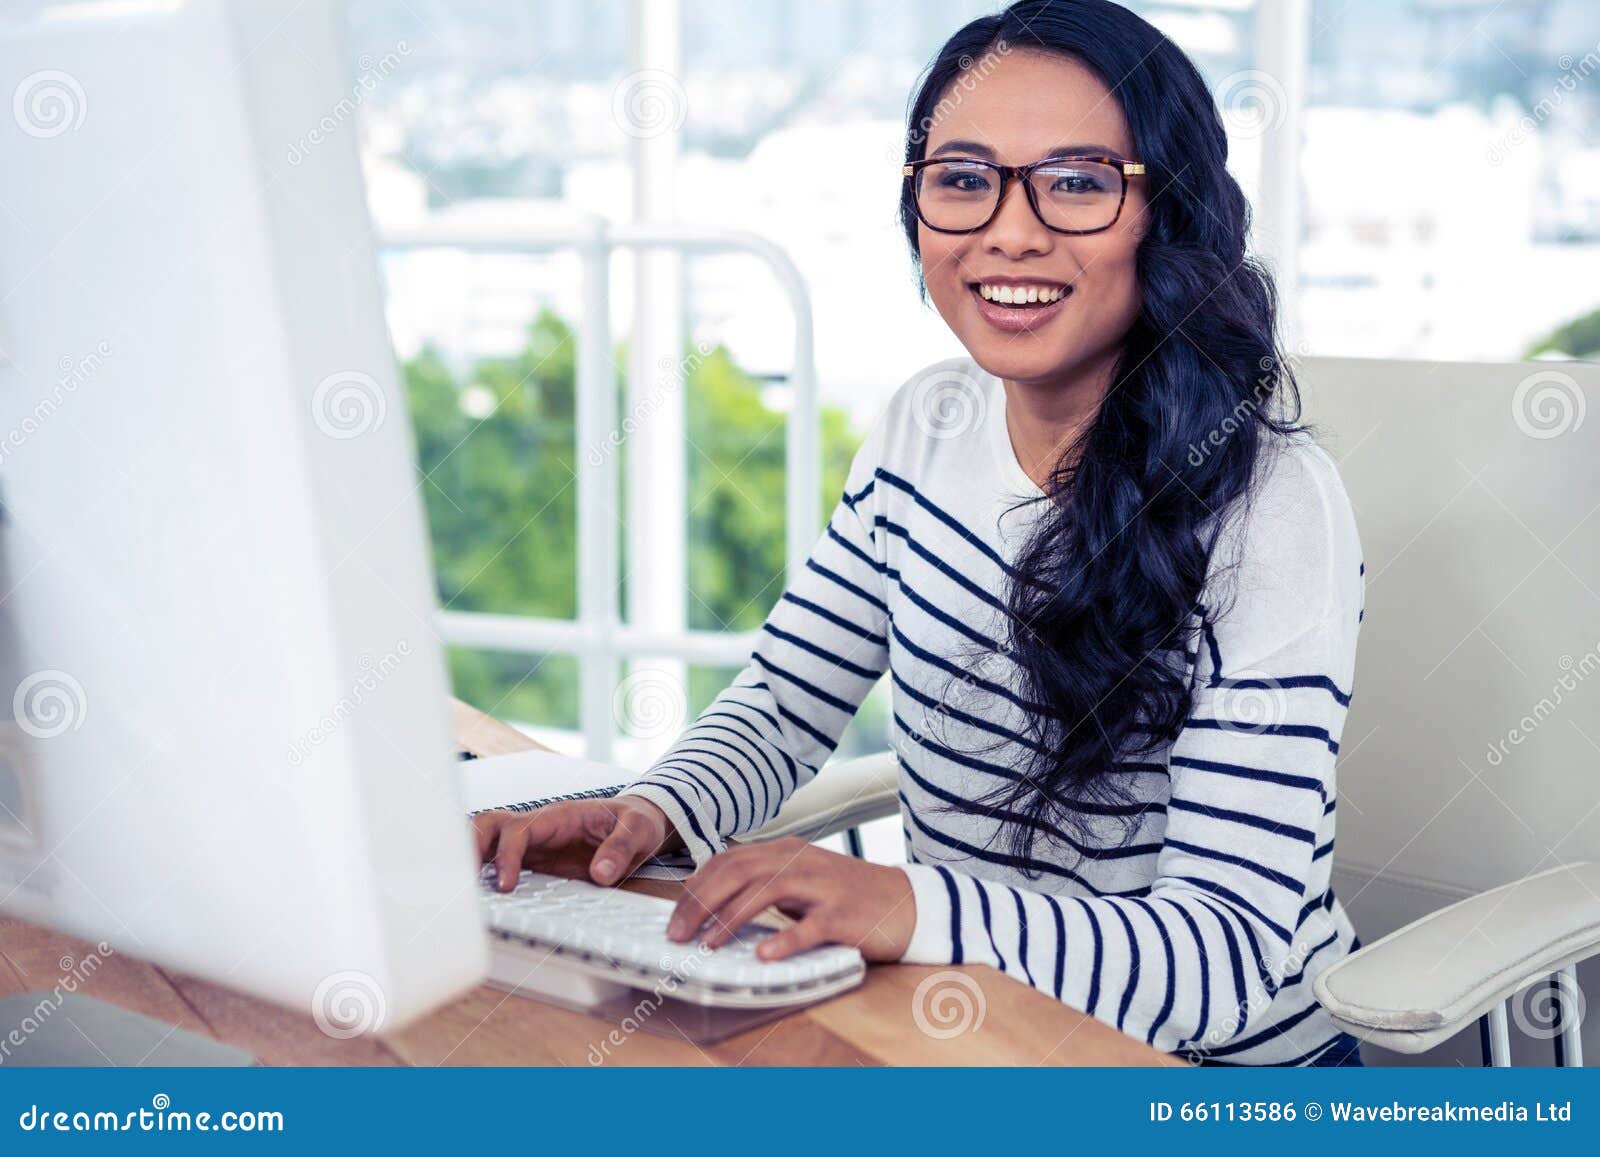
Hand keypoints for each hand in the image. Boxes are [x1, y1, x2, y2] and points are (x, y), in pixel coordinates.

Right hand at [472, 796, 679, 889]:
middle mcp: (539, 828)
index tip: (507, 885)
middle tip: (463, 884)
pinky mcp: (534, 861)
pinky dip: (485, 875)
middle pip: (489, 825)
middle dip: (470, 848)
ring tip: (462, 894)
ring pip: (488, 840)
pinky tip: (480, 900)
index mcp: (558, 816)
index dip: (507, 855)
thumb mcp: (639, 831)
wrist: (638, 824)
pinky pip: (500, 862)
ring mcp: (533, 844)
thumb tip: (601, 874)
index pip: (518, 829)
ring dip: (471, 859)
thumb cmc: (636, 822)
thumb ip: (621, 849)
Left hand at [665, 837, 915, 962]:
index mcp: (786, 852)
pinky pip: (810, 926)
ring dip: (731, 918)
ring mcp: (824, 886)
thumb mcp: (801, 880)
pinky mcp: (844, 915)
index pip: (729, 861)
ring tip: (708, 944)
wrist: (907, 902)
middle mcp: (801, 862)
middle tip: (678, 934)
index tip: (674, 916)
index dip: (696, 887)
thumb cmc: (848, 895)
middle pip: (739, 872)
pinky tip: (764, 954)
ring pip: (767, 892)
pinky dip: (784, 939)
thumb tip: (712, 900)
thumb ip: (764, 883)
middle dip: (701, 903)